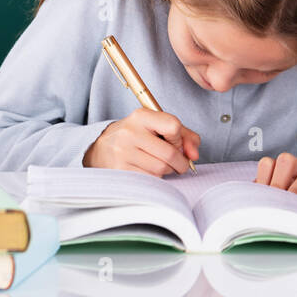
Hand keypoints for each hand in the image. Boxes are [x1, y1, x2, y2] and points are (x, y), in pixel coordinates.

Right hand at [83, 108, 200, 174]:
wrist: (102, 150)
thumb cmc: (136, 138)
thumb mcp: (157, 128)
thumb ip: (184, 135)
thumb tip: (194, 155)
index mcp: (141, 116)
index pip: (173, 126)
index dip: (181, 139)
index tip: (177, 144)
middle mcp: (130, 132)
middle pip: (170, 153)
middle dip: (180, 162)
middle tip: (178, 164)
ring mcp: (123, 152)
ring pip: (161, 169)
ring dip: (168, 171)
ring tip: (161, 166)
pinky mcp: (120, 171)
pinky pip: (150, 180)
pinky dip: (156, 179)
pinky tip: (150, 172)